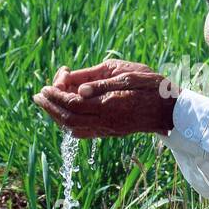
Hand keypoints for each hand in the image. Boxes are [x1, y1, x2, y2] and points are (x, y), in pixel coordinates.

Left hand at [34, 59, 178, 137]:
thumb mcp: (128, 74)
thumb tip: (77, 88)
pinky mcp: (111, 132)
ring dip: (56, 116)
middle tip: (38, 95)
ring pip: (74, 128)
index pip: (73, 102)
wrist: (171, 109)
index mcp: (110, 104)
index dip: (56, 95)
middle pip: (69, 118)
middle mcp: (107, 121)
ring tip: (45, 104)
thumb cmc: (152, 86)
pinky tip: (63, 114)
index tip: (46, 86)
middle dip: (50, 106)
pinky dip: (68, 124)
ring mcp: (109, 129)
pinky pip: (84, 133)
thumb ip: (101, 82)